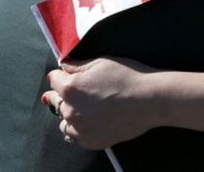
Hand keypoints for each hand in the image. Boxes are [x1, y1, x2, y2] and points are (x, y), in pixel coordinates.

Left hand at [41, 57, 159, 149]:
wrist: (150, 100)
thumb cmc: (127, 77)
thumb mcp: (101, 62)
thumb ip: (77, 65)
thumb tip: (64, 67)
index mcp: (70, 88)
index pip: (53, 80)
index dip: (61, 75)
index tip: (67, 76)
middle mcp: (70, 111)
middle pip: (55, 103)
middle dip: (63, 96)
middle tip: (77, 93)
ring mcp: (81, 129)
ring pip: (64, 123)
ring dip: (71, 116)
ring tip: (85, 111)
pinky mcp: (92, 142)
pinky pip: (78, 137)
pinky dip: (82, 130)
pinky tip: (94, 122)